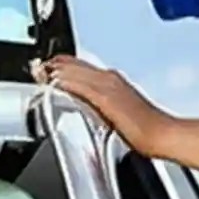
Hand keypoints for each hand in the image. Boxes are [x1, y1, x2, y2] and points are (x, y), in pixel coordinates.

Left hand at [34, 55, 176, 157]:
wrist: (160, 133)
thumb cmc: (147, 127)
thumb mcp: (120, 112)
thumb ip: (104, 106)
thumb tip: (93, 110)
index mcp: (113, 81)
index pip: (82, 67)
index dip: (63, 66)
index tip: (49, 68)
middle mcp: (109, 79)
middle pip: (75, 66)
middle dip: (56, 65)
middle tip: (38, 66)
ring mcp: (106, 86)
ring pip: (75, 72)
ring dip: (57, 71)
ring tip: (40, 70)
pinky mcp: (104, 97)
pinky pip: (80, 85)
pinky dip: (66, 82)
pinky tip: (55, 81)